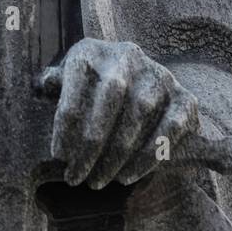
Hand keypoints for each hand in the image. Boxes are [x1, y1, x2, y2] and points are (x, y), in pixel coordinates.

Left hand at [46, 39, 198, 189]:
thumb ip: (56, 84)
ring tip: (98, 180)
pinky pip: (169, 127)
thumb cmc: (88, 95)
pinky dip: (147, 156)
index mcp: (93, 50)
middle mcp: (128, 55)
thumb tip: (46, 83)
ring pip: (141, 111)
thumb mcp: (67, 85)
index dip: (67, 122)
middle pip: (112, 94)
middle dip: (92, 142)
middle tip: (77, 177)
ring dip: (118, 153)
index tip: (59, 157)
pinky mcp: (184, 98)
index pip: (79, 81)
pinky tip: (127, 176)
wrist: (140, 95)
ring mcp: (160, 75)